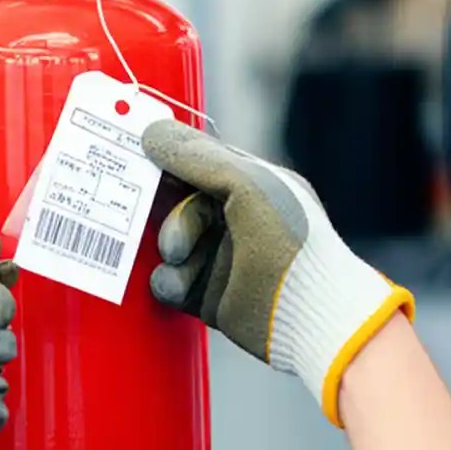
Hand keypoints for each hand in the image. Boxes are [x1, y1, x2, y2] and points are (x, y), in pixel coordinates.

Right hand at [142, 120, 413, 426]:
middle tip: (172, 233)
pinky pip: (170, 280)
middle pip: (179, 202)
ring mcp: (222, 256)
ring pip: (169, 241)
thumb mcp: (248, 187)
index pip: (201, 161)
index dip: (170, 159)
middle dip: (171, 215)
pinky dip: (168, 281)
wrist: (312, 317)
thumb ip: (200, 158)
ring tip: (178, 260)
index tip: (137, 156)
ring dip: (169, 250)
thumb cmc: (292, 243)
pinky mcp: (209, 295)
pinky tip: (178, 286)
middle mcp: (238, 217)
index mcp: (255, 184)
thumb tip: (153, 132)